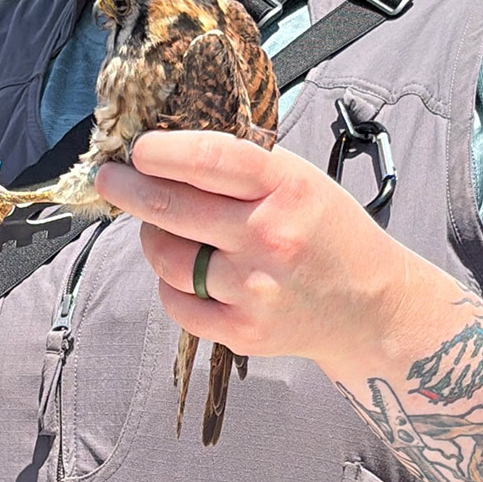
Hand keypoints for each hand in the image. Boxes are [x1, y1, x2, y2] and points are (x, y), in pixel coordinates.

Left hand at [91, 130, 451, 377]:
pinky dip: (172, 285)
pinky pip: (177, 302)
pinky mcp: (243, 330)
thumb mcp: (304, 182)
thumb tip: (169, 152)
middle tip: (111, 180)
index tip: (138, 150)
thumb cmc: (329, 234)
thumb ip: (245, 166)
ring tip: (164, 230)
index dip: (160, 151)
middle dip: (127, 189)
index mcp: (287, 188)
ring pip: (165, 257)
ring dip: (153, 239)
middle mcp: (269, 237)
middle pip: (170, 207)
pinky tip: (190, 274)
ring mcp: (254, 289)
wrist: (371, 308)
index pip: (208, 159)